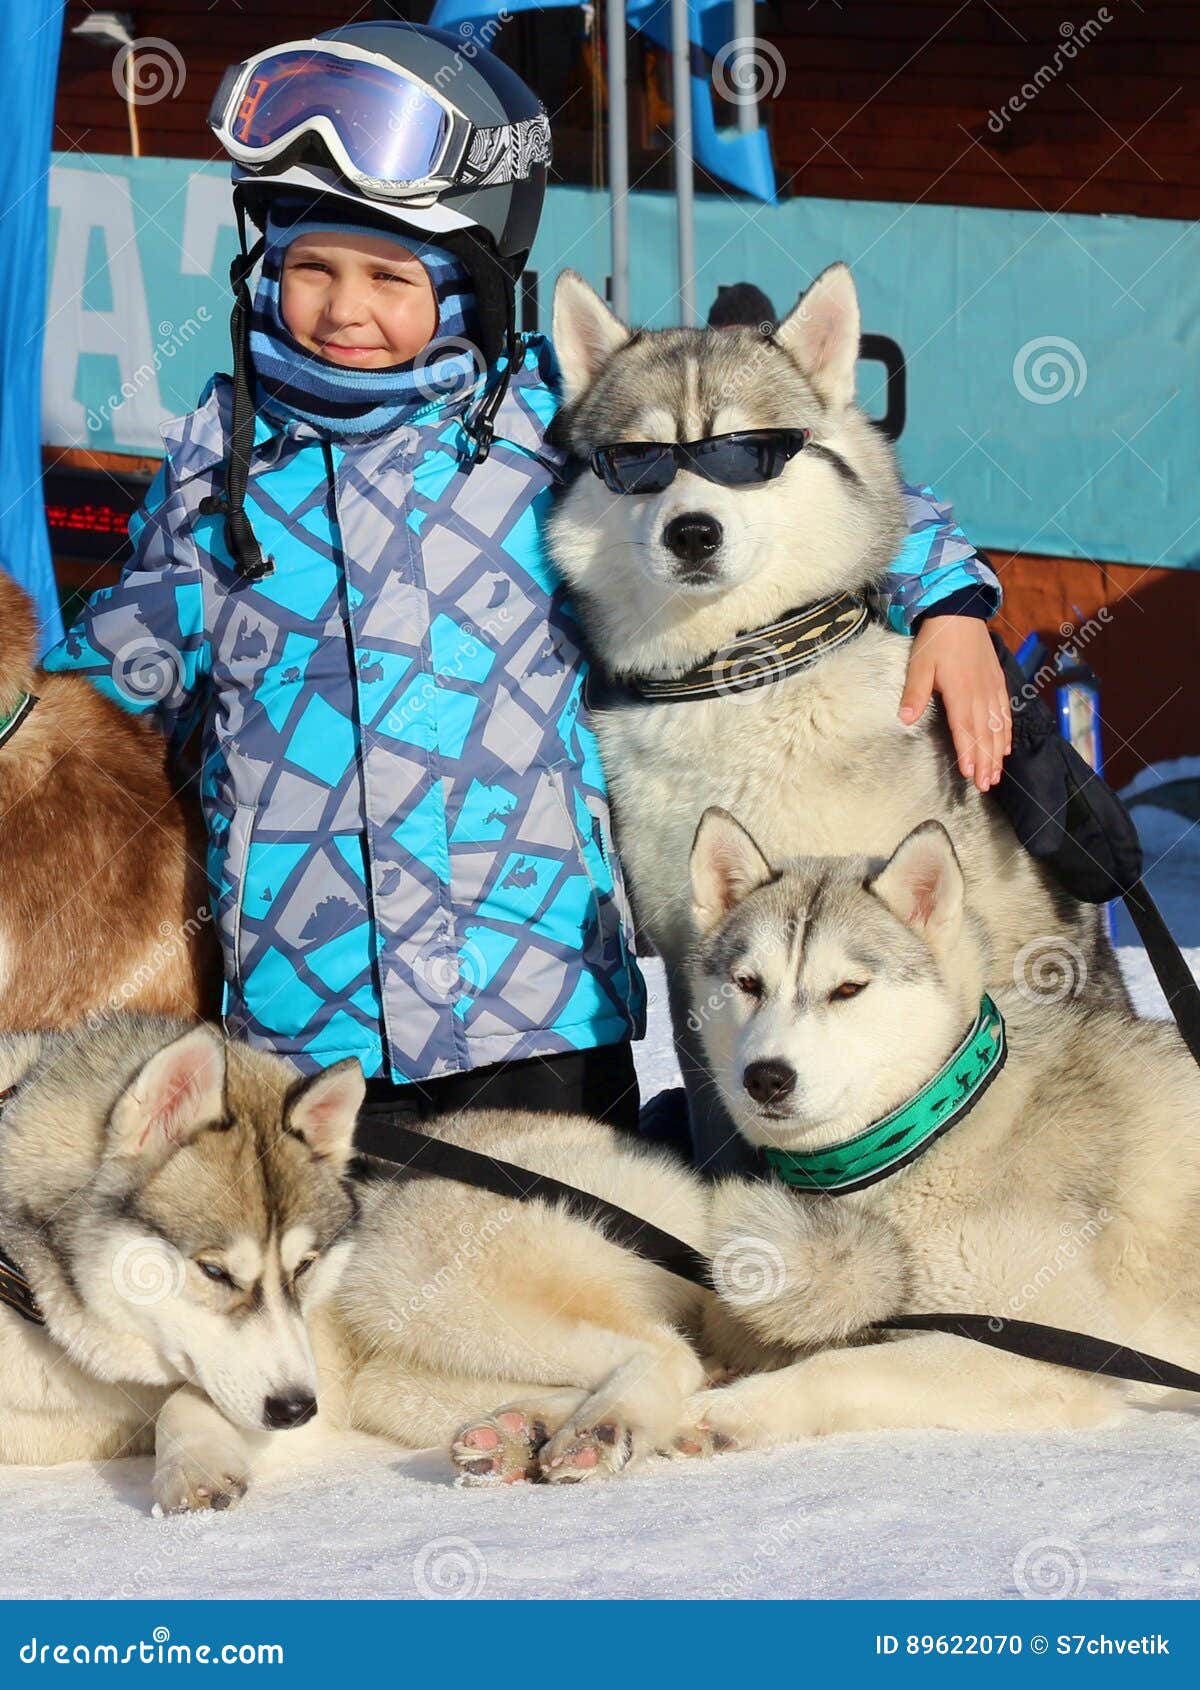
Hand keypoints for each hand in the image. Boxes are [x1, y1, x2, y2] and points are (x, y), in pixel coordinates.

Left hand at [898, 617, 1011, 791]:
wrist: (960, 612)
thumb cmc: (937, 640)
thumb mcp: (919, 664)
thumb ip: (915, 693)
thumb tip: (905, 719)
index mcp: (960, 691)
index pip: (964, 728)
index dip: (968, 752)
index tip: (969, 773)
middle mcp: (980, 693)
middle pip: (984, 733)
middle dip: (985, 762)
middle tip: (985, 785)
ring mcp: (992, 688)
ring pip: (997, 727)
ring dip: (997, 753)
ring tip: (996, 775)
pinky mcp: (998, 682)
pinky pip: (1005, 712)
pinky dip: (1006, 732)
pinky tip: (1006, 748)